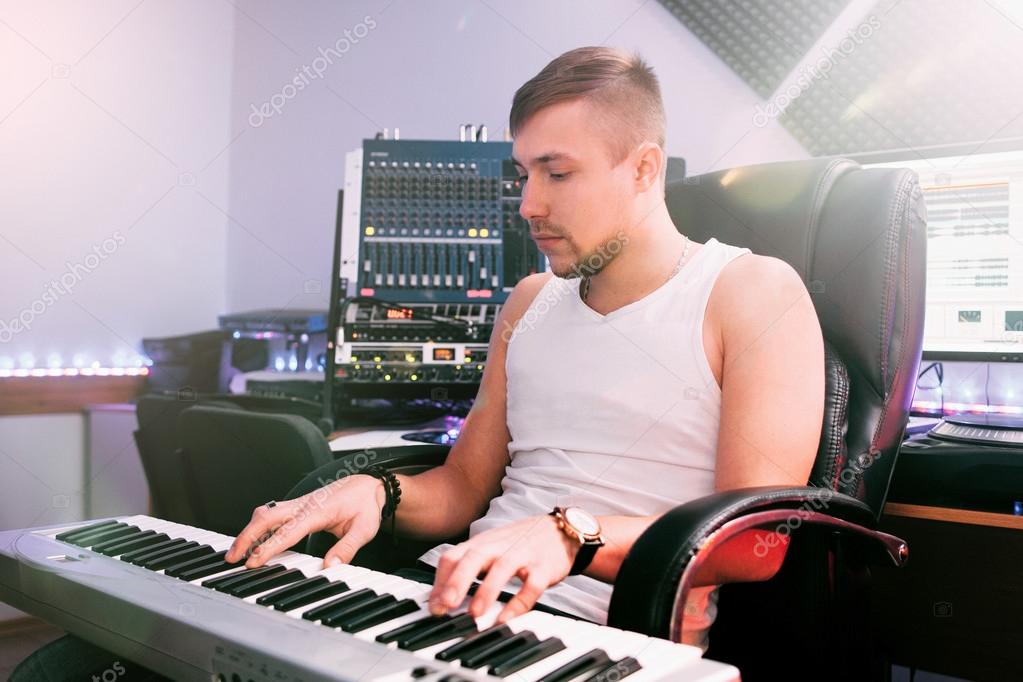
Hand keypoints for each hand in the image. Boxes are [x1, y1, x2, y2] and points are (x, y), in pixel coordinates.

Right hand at [224, 474, 386, 568]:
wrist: (369, 485)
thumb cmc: (366, 505)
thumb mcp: (364, 529)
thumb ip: (347, 548)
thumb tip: (329, 567)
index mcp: (318, 510)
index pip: (288, 531)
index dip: (269, 547)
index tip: (253, 562)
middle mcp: (303, 504)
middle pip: (266, 517)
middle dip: (246, 537)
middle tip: (232, 558)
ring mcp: (298, 503)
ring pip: (266, 513)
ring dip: (249, 531)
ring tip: (236, 553)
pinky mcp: (297, 506)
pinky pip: (272, 514)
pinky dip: (258, 527)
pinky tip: (253, 542)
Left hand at [429, 514, 578, 623]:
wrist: (560, 530)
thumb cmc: (518, 543)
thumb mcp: (489, 549)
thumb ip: (465, 569)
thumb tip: (439, 599)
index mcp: (481, 543)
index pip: (453, 557)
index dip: (441, 581)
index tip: (433, 606)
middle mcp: (499, 546)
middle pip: (474, 558)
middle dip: (458, 581)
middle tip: (447, 605)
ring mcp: (522, 555)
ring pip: (502, 569)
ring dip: (487, 591)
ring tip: (475, 614)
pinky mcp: (543, 567)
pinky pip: (531, 585)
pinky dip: (519, 603)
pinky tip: (507, 619)